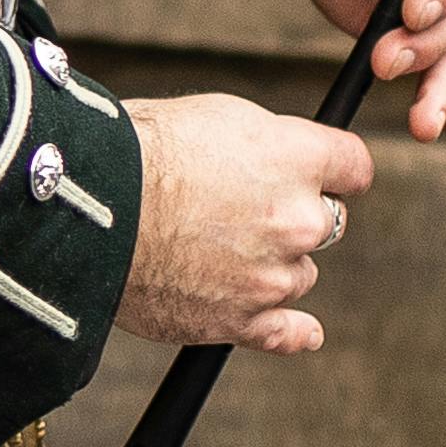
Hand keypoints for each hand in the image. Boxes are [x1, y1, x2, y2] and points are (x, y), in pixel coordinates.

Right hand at [116, 91, 376, 355]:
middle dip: (296, 213)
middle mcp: (297, 220)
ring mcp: (271, 276)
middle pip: (327, 221)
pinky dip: (294, 331)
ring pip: (299, 273)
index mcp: (296, 159)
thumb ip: (268, 143)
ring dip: (272, 263)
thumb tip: (283, 158)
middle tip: (243, 206)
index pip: (354, 166)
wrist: (91, 207)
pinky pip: (289, 333)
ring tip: (215, 247)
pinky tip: (303, 330)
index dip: (335, 168)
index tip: (327, 173)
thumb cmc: (141, 149)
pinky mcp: (240, 321)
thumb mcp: (216, 114)